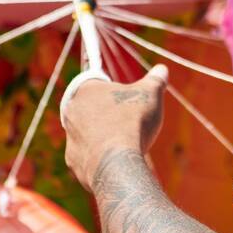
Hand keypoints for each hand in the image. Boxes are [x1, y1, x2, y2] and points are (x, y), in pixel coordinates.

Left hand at [61, 66, 167, 191]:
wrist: (118, 162)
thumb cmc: (133, 122)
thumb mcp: (150, 94)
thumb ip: (155, 80)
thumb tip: (162, 69)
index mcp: (86, 89)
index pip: (98, 84)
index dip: (115, 92)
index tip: (127, 100)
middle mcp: (71, 112)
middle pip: (92, 109)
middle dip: (108, 114)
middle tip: (128, 121)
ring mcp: (70, 138)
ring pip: (88, 133)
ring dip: (103, 136)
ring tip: (125, 142)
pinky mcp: (73, 161)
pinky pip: (87, 156)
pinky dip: (100, 157)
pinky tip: (116, 159)